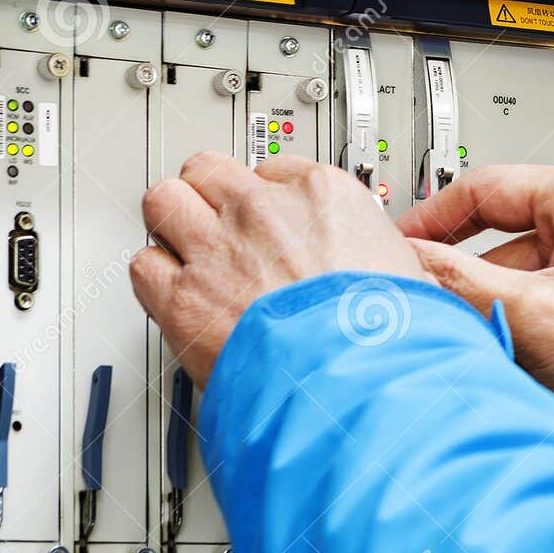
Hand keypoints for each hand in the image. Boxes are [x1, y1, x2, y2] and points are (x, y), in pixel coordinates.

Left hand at [132, 153, 430, 385]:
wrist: (357, 385)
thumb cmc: (388, 338)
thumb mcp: (410, 276)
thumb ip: (380, 261)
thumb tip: (392, 272)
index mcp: (323, 195)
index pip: (275, 167)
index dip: (268, 197)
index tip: (270, 217)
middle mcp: (263, 211)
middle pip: (208, 170)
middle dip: (208, 196)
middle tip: (216, 224)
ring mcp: (217, 249)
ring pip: (164, 201)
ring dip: (171, 226)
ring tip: (184, 251)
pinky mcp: (182, 298)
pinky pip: (142, 265)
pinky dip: (154, 280)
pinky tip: (173, 296)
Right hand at [399, 165, 553, 449]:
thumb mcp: (535, 315)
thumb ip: (458, 282)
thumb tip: (404, 261)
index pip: (486, 187)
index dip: (432, 219)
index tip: (396, 247)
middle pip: (501, 235)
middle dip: (467, 280)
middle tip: (431, 307)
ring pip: (521, 275)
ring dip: (495, 311)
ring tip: (483, 344)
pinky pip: (545, 300)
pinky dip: (522, 328)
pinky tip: (516, 360)